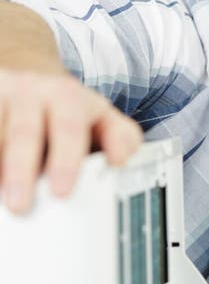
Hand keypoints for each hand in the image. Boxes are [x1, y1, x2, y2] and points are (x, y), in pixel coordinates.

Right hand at [0, 69, 142, 212]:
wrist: (32, 77)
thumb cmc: (72, 112)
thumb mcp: (103, 118)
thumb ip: (121, 139)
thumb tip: (120, 160)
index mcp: (67, 97)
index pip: (68, 128)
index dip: (65, 161)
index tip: (61, 192)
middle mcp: (31, 92)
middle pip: (25, 132)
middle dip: (21, 170)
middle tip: (20, 205)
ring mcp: (3, 96)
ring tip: (0, 198)